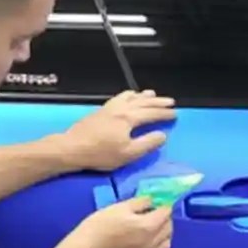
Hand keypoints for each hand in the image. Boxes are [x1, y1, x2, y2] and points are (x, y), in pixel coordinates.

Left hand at [60, 90, 175, 170]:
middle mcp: (120, 109)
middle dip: (157, 102)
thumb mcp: (129, 153)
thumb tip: (162, 135)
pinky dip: (128, 95)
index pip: (151, 113)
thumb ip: (147, 144)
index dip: (164, 113)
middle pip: (142, 102)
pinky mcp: (100, 111)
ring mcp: (109, 108)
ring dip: (142, 95)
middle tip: (170, 101)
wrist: (72, 148)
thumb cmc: (101, 153)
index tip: (175, 114)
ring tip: (151, 93)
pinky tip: (127, 98)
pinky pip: (119, 98)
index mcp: (129, 118)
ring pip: (130, 97)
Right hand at [72, 197, 173, 247]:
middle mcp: (153, 242)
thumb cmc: (100, 226)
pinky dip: (155, 245)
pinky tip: (144, 241)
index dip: (163, 204)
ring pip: (166, 243)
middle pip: (169, 228)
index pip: (166, 212)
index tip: (156, 201)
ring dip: (163, 233)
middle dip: (165, 218)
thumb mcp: (119, 207)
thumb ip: (140, 202)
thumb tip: (152, 200)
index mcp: (149, 226)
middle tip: (153, 212)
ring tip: (151, 227)